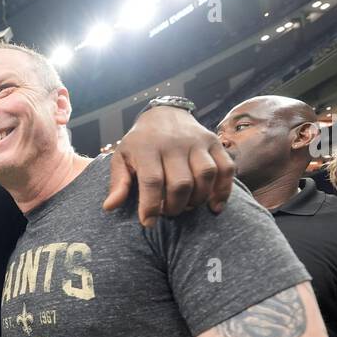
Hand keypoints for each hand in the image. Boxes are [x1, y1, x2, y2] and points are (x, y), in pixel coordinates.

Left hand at [103, 106, 234, 225]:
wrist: (164, 114)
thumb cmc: (140, 143)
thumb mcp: (122, 158)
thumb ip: (118, 182)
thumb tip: (109, 207)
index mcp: (148, 148)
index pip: (152, 181)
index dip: (150, 206)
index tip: (148, 222)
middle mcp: (174, 144)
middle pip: (181, 182)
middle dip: (175, 206)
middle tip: (169, 212)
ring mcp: (197, 142)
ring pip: (205, 175)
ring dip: (198, 199)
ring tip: (187, 206)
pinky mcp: (214, 142)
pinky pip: (226, 168)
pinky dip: (224, 190)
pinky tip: (214, 205)